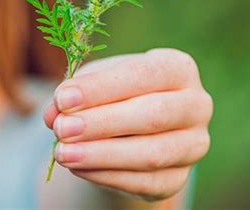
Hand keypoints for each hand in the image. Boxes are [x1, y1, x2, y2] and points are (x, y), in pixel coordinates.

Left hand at [43, 48, 212, 201]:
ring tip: (62, 153)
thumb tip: (54, 113)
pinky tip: (78, 167)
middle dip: (101, 123)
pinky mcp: (179, 177)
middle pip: (151, 115)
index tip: (63, 98)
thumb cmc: (115, 91)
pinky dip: (106, 175)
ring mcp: (193, 144)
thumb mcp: (95, 81)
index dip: (101, 88)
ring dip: (101, 154)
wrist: (134, 125)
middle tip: (61, 128)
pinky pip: (144, 182)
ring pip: (150, 154)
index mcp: (177, 68)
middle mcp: (195, 104)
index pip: (142, 74)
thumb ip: (75, 91)